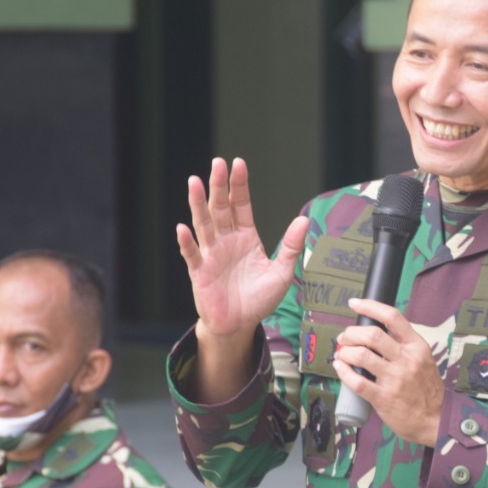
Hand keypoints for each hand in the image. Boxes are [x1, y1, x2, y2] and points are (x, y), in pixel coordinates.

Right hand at [176, 158, 308, 400]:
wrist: (240, 324)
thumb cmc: (259, 299)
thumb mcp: (282, 273)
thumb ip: (291, 247)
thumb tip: (305, 220)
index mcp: (246, 238)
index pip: (241, 205)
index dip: (239, 185)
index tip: (238, 164)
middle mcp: (226, 241)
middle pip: (221, 208)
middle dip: (219, 186)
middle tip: (217, 163)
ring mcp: (211, 255)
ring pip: (203, 224)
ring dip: (198, 204)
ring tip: (194, 182)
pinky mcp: (200, 273)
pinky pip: (192, 255)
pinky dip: (187, 242)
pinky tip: (182, 228)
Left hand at [332, 298, 444, 446]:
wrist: (435, 420)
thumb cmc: (426, 390)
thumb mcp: (423, 360)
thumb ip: (404, 345)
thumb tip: (376, 331)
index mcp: (416, 346)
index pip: (392, 317)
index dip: (370, 306)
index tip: (355, 303)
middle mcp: (406, 359)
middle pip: (372, 334)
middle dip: (351, 333)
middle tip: (344, 338)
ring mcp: (395, 379)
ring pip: (361, 355)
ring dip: (345, 351)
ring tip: (342, 353)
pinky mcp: (383, 398)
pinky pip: (357, 381)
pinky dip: (343, 372)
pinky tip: (340, 367)